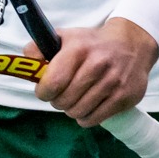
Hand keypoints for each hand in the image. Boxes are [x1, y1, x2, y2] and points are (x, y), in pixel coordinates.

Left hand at [27, 17, 158, 127]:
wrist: (132, 45)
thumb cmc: (92, 44)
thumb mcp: (66, 37)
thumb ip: (40, 48)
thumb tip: (27, 63)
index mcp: (79, 49)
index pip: (52, 83)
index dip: (43, 92)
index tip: (45, 90)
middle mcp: (97, 65)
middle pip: (64, 101)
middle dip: (58, 100)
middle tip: (63, 93)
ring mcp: (113, 82)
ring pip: (78, 112)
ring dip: (72, 109)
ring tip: (77, 97)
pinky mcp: (124, 97)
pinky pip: (94, 120)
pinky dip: (86, 117)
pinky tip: (89, 105)